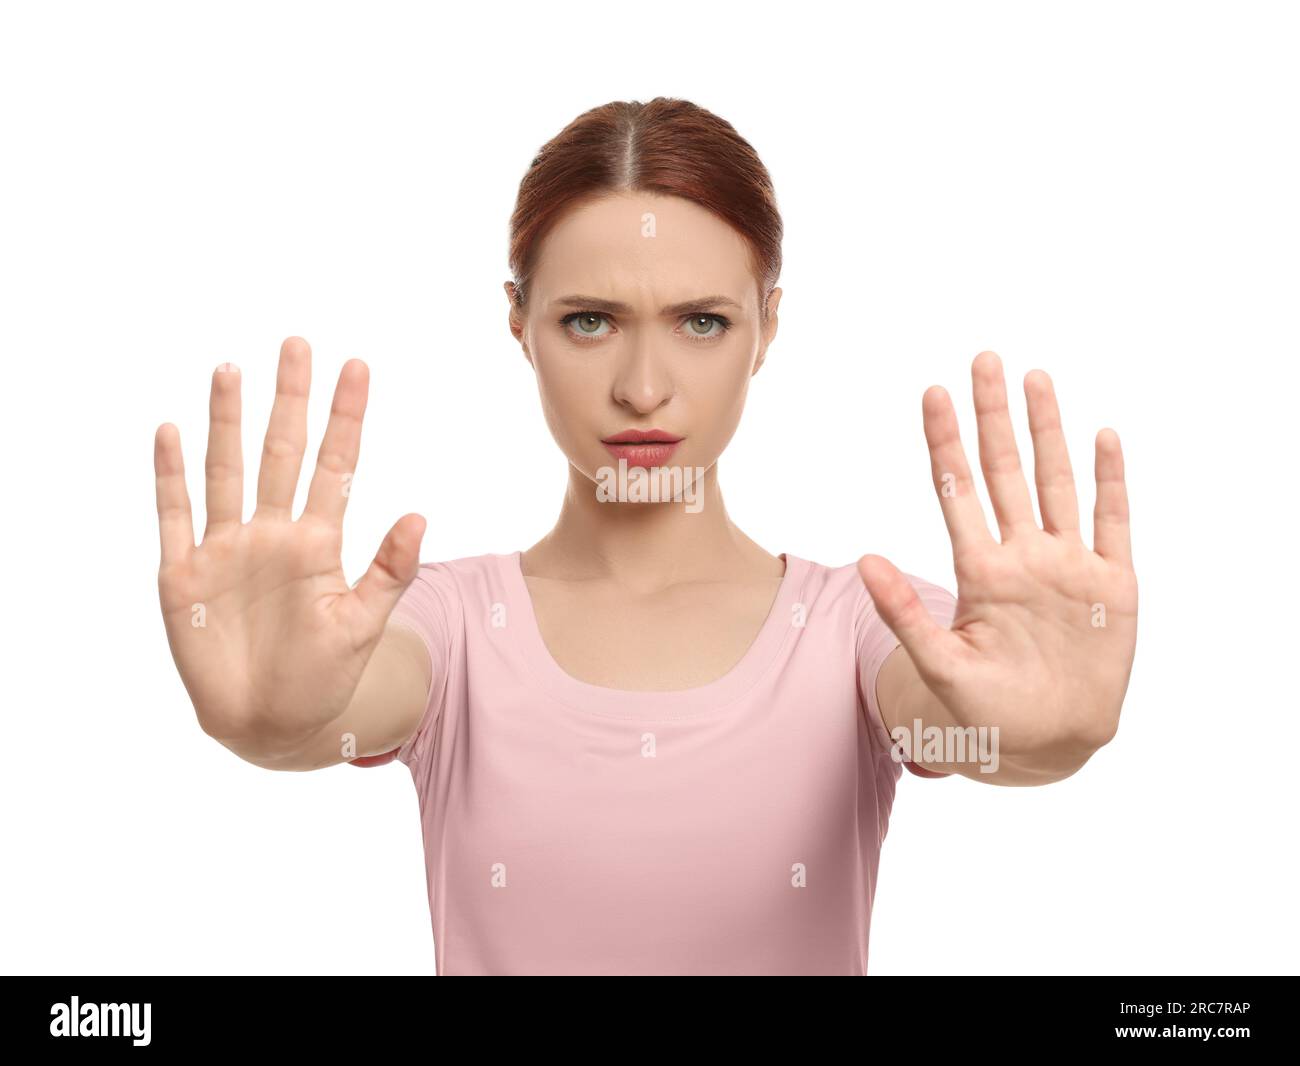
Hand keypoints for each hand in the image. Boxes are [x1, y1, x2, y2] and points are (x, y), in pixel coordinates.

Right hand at [154, 337, 424, 752]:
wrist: (272, 725)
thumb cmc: (324, 676)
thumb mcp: (363, 624)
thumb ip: (388, 570)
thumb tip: (421, 515)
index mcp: (317, 542)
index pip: (334, 464)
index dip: (345, 417)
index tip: (357, 366)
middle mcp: (271, 534)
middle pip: (280, 452)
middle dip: (289, 400)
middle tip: (297, 344)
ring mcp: (227, 551)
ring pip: (227, 472)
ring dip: (227, 423)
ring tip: (230, 370)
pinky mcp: (185, 578)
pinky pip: (176, 517)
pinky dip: (170, 477)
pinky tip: (170, 432)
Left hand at [858, 351, 1136, 755]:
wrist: (1047, 745)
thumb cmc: (987, 712)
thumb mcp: (940, 667)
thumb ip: (905, 614)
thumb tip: (863, 561)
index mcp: (981, 572)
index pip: (958, 493)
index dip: (946, 444)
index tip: (932, 395)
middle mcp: (1023, 557)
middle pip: (1005, 472)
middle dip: (994, 418)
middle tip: (984, 360)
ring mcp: (1068, 568)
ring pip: (1056, 484)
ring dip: (1049, 433)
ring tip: (1036, 379)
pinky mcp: (1112, 587)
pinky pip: (1112, 523)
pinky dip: (1111, 482)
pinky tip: (1103, 437)